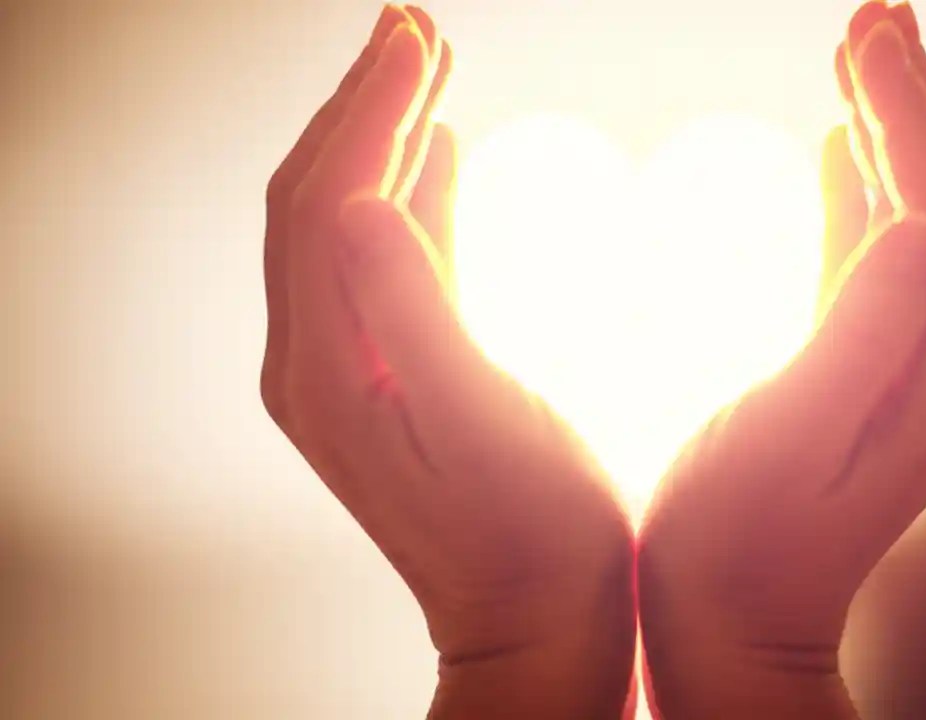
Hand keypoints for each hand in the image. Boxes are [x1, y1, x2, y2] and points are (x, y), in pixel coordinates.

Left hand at [260, 8, 634, 717]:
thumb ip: (413, 312)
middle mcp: (314, 363)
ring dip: (376, 136)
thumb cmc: (528, 536)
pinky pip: (381, 263)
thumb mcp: (477, 424)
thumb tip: (360, 201)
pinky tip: (434, 154)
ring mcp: (344, 370)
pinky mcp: (385, 376)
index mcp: (328, 369)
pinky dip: (403, 194)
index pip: (327, 201)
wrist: (535, 621)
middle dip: (360, 103)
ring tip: (421, 65)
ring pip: (341, 222)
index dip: (369, 108)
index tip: (420, 37)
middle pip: (316, 197)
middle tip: (413, 26)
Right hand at [636, 3, 925, 717]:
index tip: (867, 29)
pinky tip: (840, 147)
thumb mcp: (792, 440)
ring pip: (924, 217)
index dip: (910, 110)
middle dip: (916, 98)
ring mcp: (920, 367)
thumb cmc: (739, 546)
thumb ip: (862, 334)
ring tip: (862, 53)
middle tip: (874, 15)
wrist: (736, 629)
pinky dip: (869, 188)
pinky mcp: (878, 372)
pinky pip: (883, 258)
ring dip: (897, 129)